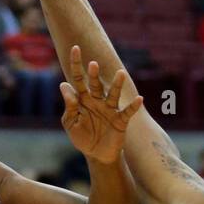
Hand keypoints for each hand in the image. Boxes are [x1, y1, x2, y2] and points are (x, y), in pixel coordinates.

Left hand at [60, 46, 142, 164]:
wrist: (96, 155)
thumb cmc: (82, 137)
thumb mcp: (70, 123)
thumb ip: (69, 105)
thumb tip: (64, 84)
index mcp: (83, 99)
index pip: (78, 78)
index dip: (76, 64)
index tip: (75, 48)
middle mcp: (97, 101)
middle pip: (96, 84)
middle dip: (95, 74)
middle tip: (93, 64)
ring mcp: (110, 109)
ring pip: (113, 94)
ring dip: (116, 84)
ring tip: (120, 74)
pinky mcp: (120, 120)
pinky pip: (127, 112)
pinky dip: (133, 106)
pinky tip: (139, 99)